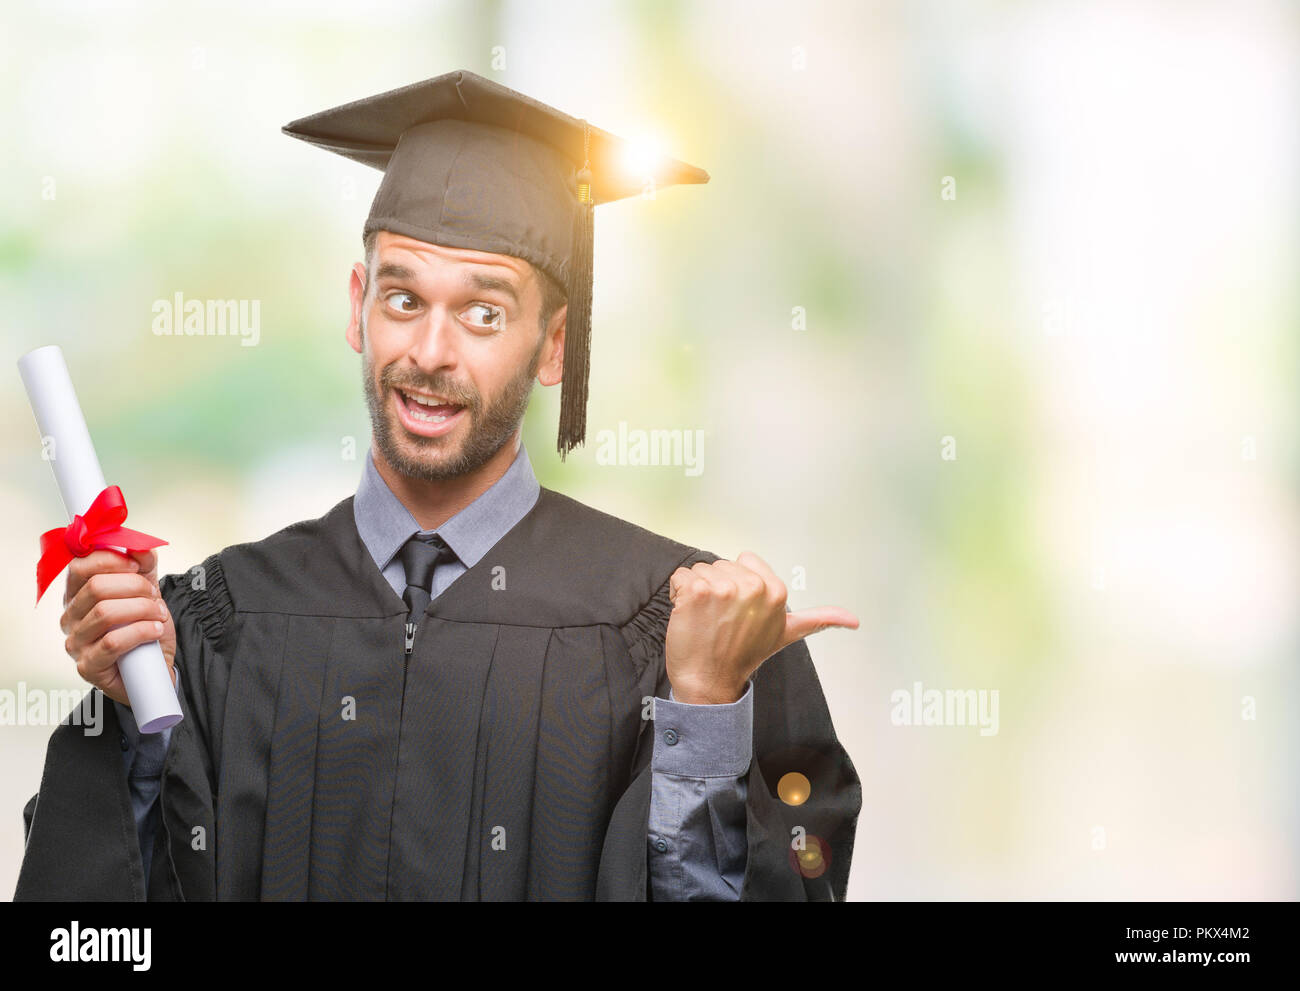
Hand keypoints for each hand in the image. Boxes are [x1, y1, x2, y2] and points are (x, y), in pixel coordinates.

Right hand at [60, 547, 175, 707]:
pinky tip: (155, 631)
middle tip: (154, 595)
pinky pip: (112, 642)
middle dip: (135, 587)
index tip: (137, 567)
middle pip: (96, 587)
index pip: (79, 566)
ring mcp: (75, 643)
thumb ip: (143, 565)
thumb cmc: (145, 626)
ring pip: (105, 613)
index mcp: (77, 594)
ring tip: (158, 614)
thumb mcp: (147, 589)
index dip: (111, 560)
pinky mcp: (87, 667)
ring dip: (142, 609)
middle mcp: (70, 617)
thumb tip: (140, 546)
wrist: (156, 667)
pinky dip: (141, 631)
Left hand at [664, 551, 858, 704]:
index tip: (739, 611)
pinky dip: (678, 594)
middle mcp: (752, 586)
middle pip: (721, 565)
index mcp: (775, 591)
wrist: (710, 682)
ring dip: (696, 593)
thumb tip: (853, 621)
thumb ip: (819, 620)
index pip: (744, 561)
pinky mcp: (696, 592)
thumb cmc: (742, 656)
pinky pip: (679, 577)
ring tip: (706, 620)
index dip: (737, 583)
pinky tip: (689, 617)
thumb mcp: (786, 634)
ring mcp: (723, 588)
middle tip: (721, 620)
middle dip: (716, 588)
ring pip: (700, 570)